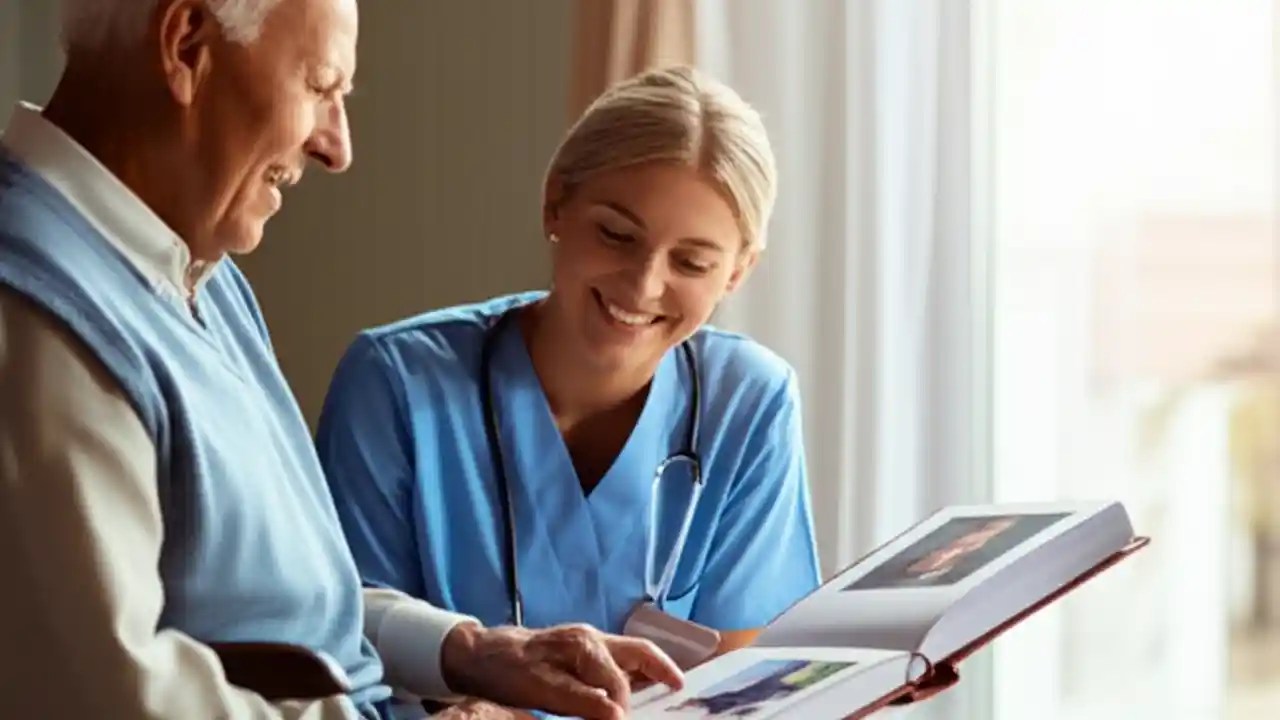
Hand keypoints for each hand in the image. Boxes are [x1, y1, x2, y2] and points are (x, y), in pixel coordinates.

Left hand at [440, 622, 683, 719]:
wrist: (480, 653)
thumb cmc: (507, 671)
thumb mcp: (539, 688)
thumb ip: (581, 700)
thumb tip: (619, 713)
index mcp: (584, 646)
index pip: (618, 685)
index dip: (624, 711)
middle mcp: (591, 638)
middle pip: (639, 652)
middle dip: (663, 669)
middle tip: (681, 689)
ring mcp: (587, 641)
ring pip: (630, 653)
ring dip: (651, 669)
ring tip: (669, 688)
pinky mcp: (581, 648)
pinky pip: (617, 657)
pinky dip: (633, 670)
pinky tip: (637, 686)